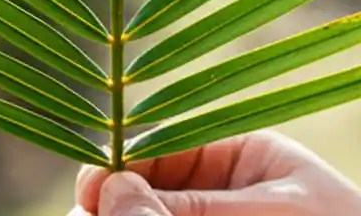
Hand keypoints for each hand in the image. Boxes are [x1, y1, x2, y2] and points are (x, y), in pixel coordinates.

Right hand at [70, 131, 360, 214]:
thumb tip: (109, 190)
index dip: (116, 170)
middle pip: (142, 193)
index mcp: (232, 155)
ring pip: (151, 215)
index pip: (156, 151)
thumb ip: (194, 208)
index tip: (90, 193)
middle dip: (115, 208)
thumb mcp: (270, 213)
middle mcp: (213, 190)